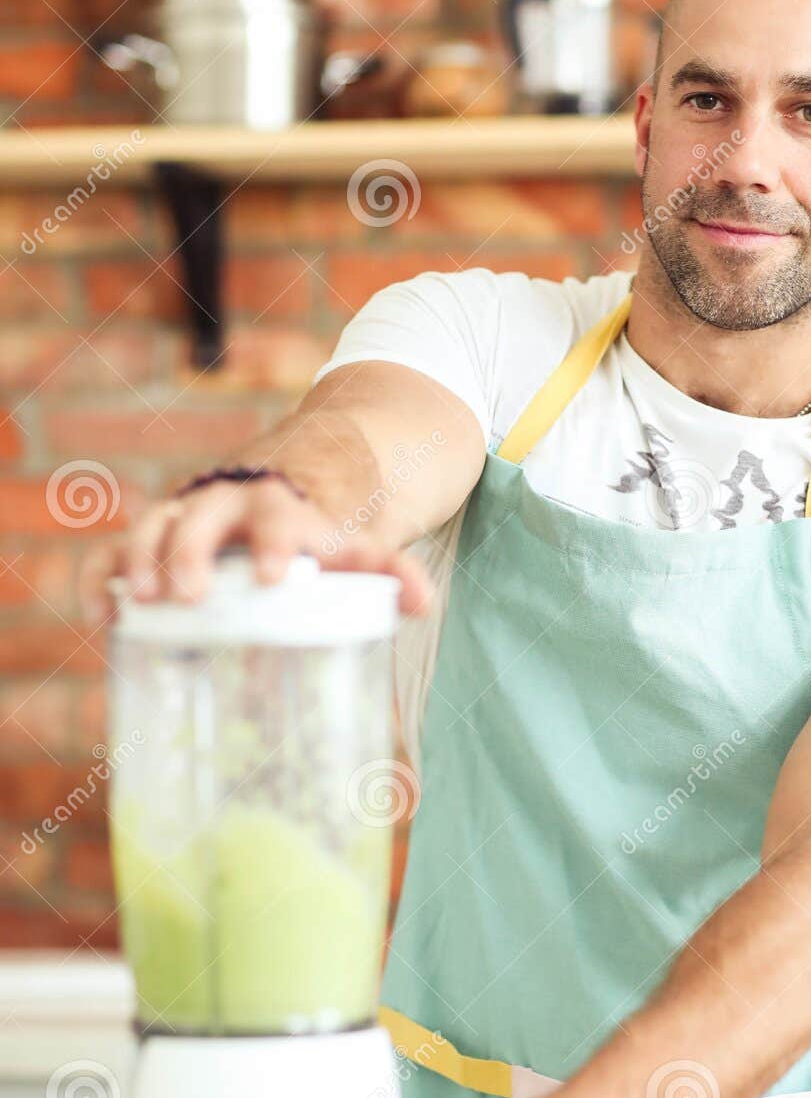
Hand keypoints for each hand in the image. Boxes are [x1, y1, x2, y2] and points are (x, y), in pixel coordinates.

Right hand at [78, 477, 432, 625]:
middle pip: (202, 517)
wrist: (294, 480)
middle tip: (188, 595)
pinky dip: (102, 577)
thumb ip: (388, 569)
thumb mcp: (358, 543)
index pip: (279, 519)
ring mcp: (184, 519)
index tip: (274, 577)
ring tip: (139, 603)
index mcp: (284, 508)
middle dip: (191, 552)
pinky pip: (114, 552)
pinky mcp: (153, 541)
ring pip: (153, 526)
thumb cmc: (324, 532)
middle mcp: (228, 507)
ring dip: (141, 561)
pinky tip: (100, 616)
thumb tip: (423, 601)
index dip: (275, 544)